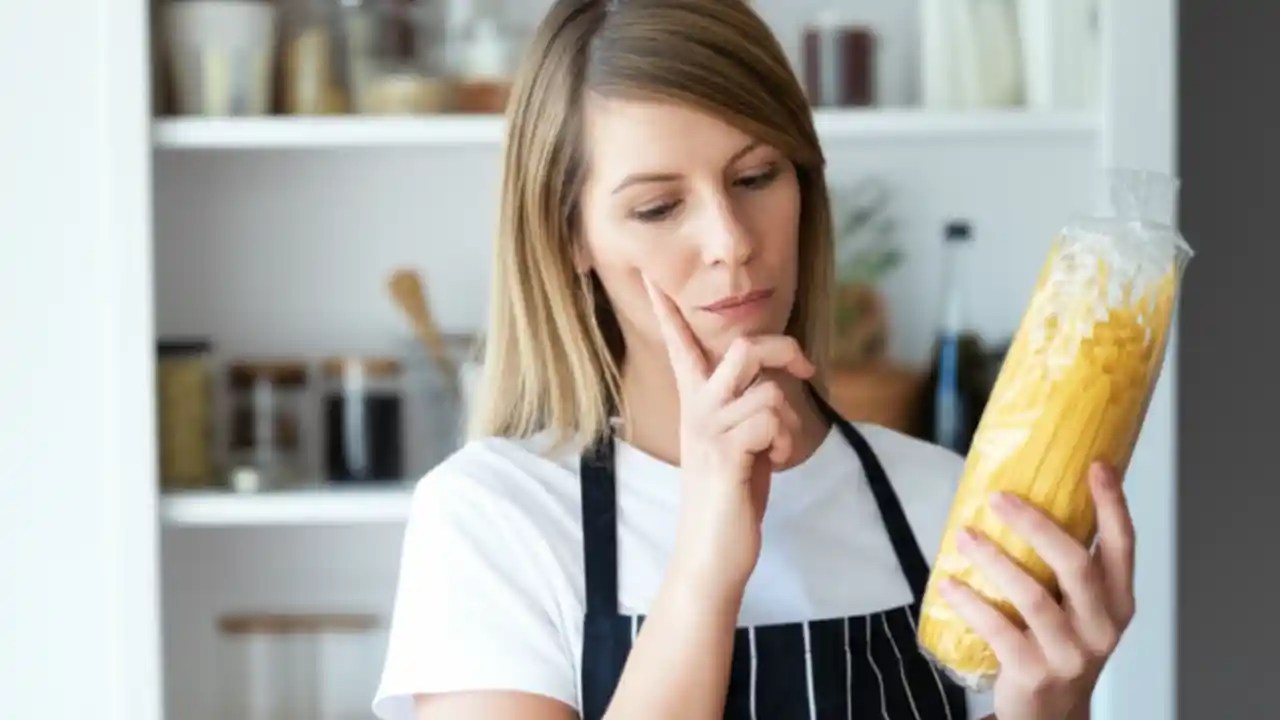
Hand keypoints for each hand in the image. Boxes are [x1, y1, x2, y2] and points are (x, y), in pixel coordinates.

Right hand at [643, 275, 814, 592]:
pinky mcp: (726, 454)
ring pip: (767, 390)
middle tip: (804, 370)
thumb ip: (748, 408)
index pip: (679, 346)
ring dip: (789, 422)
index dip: (668, 310)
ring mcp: (709, 431)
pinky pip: (772, 422)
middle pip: (741, 347)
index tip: (651, 276)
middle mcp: (697, 410)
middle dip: (783, 349)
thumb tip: (775, 381)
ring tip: (778, 449)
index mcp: (696, 403)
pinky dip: (787, 443)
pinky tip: (774, 463)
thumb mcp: (740, 443)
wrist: (711, 552)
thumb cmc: (731, 498)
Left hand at [939, 462, 1135, 719]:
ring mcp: (1070, 654)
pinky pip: (999, 629)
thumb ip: (1064, 567)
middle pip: (1076, 564)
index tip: (1096, 464)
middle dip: (1036, 525)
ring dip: (994, 559)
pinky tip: (950, 582)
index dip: (1112, 504)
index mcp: (1118, 602)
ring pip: (1033, 596)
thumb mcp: (1077, 608)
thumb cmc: (1058, 646)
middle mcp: (1102, 627)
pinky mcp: (1035, 673)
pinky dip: (971, 603)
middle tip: (1000, 496)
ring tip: (965, 535)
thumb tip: (1023, 500)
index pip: (1123, 546)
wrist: (1051, 714)